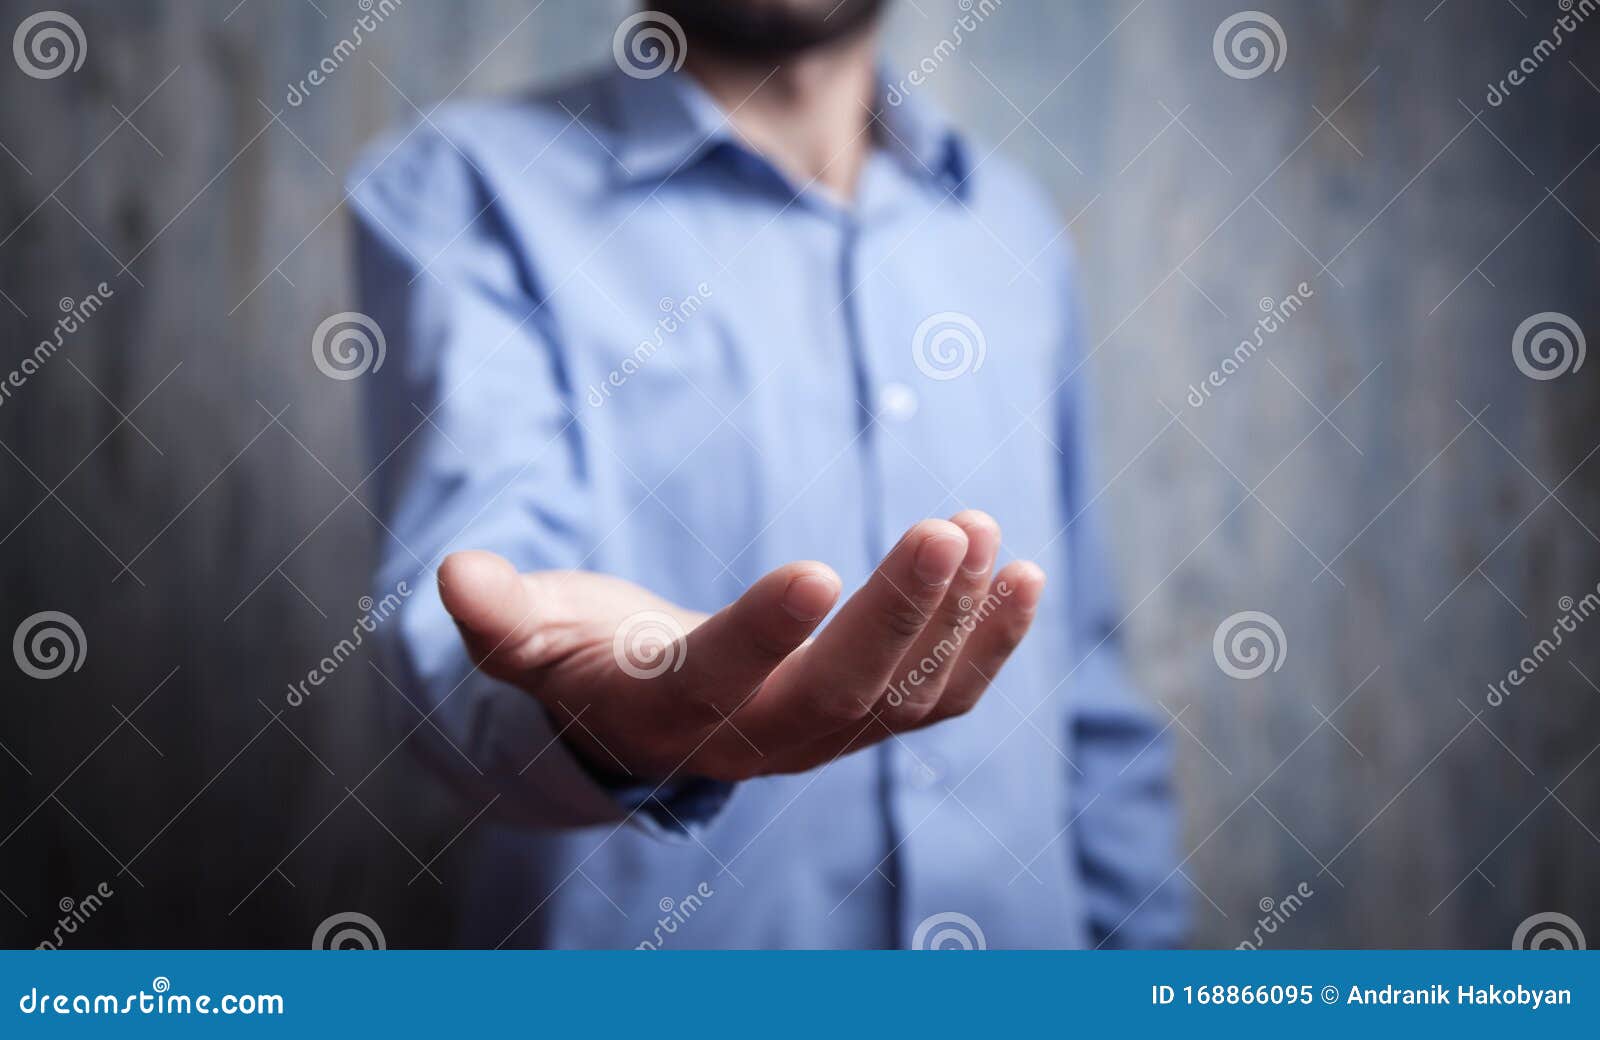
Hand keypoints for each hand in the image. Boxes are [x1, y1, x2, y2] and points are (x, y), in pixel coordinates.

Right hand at [437, 511, 1044, 782]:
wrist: (645, 713)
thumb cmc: (583, 657)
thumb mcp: (529, 635)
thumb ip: (500, 612)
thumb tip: (453, 573)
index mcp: (668, 711)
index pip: (720, 678)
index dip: (767, 632)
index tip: (818, 567)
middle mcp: (756, 741)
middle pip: (839, 695)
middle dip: (897, 617)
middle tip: (946, 528)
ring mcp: (823, 737)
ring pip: (904, 698)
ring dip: (956, 619)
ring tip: (985, 530)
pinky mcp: (868, 717)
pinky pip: (940, 697)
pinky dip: (986, 644)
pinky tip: (1020, 574)